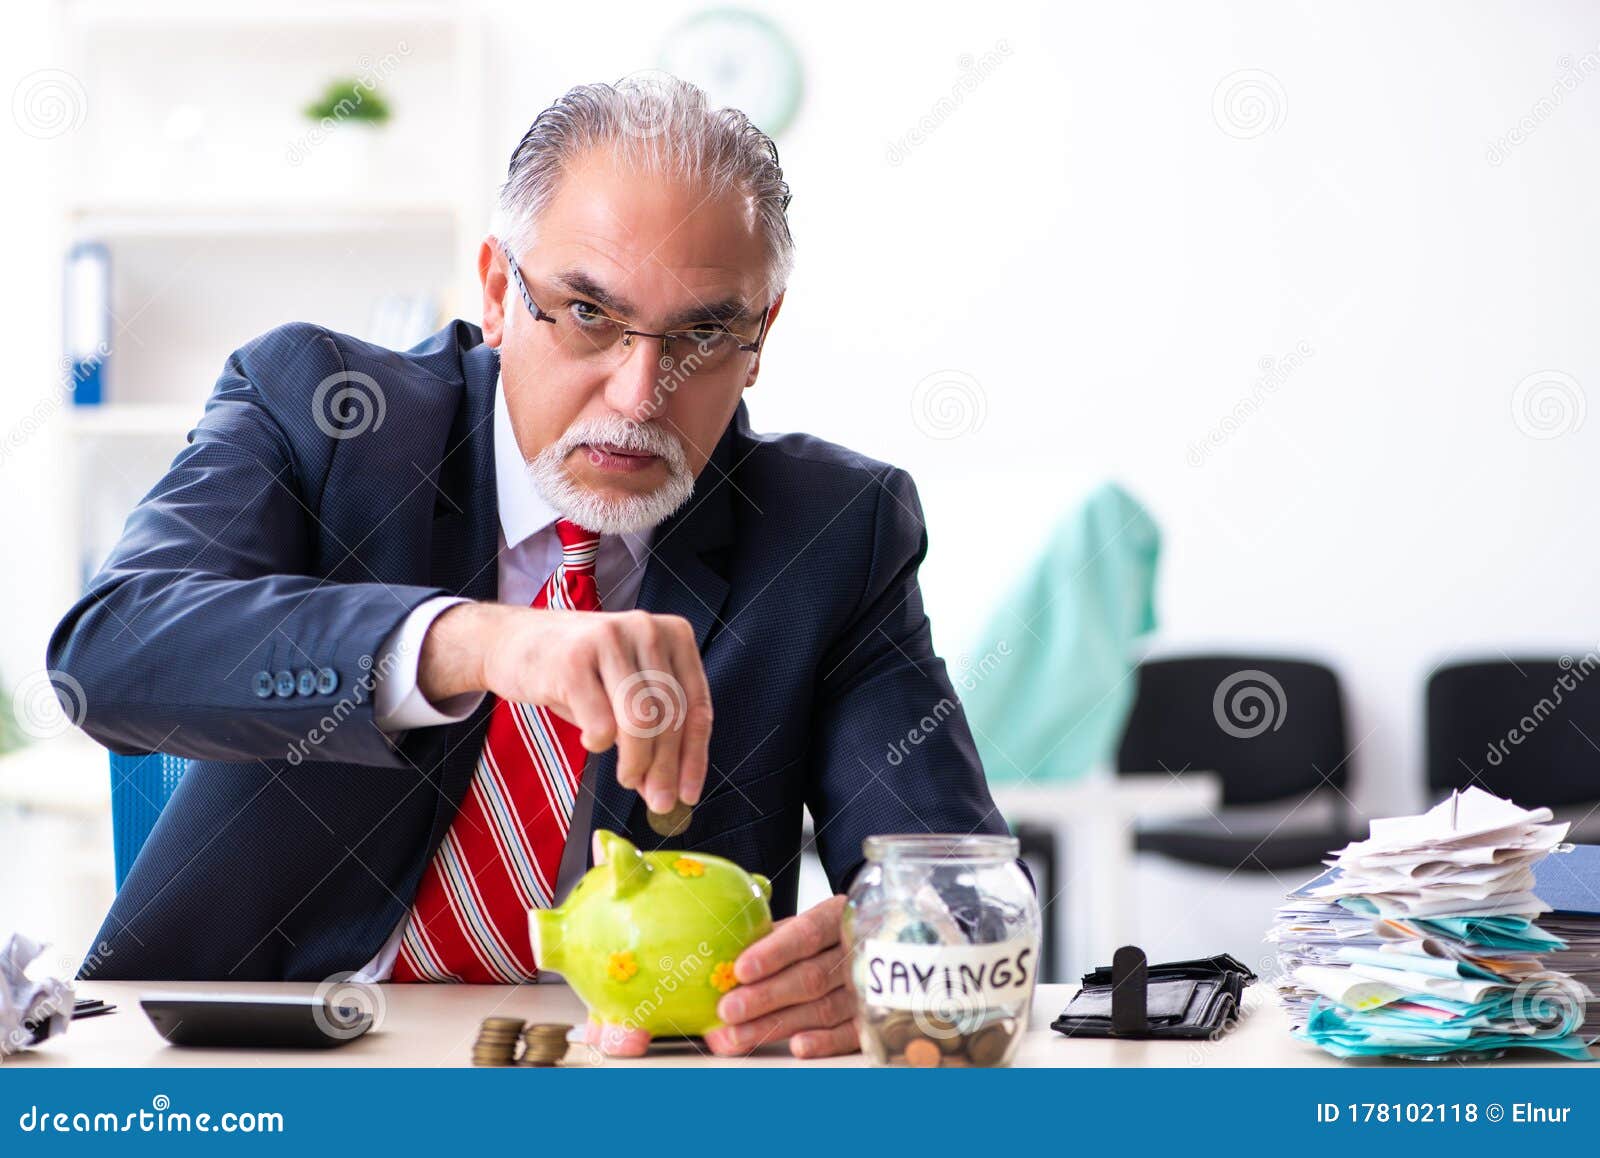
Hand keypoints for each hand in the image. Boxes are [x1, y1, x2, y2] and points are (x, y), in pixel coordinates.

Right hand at [417, 602, 712, 811]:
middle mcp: (646, 628)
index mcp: (672, 633)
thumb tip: (667, 789)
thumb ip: (652, 730)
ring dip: (637, 763)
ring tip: (627, 779)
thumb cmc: (576, 671)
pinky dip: (599, 743)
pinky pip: (601, 722)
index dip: (694, 756)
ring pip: (641, 721)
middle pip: (669, 715)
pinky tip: (592, 741)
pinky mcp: (574, 659)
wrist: (509, 641)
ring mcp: (609, 639)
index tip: (689, 795)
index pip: (695, 704)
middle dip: (666, 768)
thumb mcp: (624, 690)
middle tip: (659, 803)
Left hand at [703, 895, 858, 1058]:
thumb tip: (718, 955)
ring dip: (777, 1025)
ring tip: (738, 1036)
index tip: (741, 970)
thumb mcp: (803, 923)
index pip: (806, 933)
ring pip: (824, 1008)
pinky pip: (850, 1034)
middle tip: (728, 1010)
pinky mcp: (872, 1018)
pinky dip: (824, 1042)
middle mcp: (857, 951)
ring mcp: (867, 987)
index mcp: (837, 917)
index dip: (774, 953)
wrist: (877, 940)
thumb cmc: (824, 936)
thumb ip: (770, 937)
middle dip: (765, 997)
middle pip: (811, 977)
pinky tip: (796, 1046)